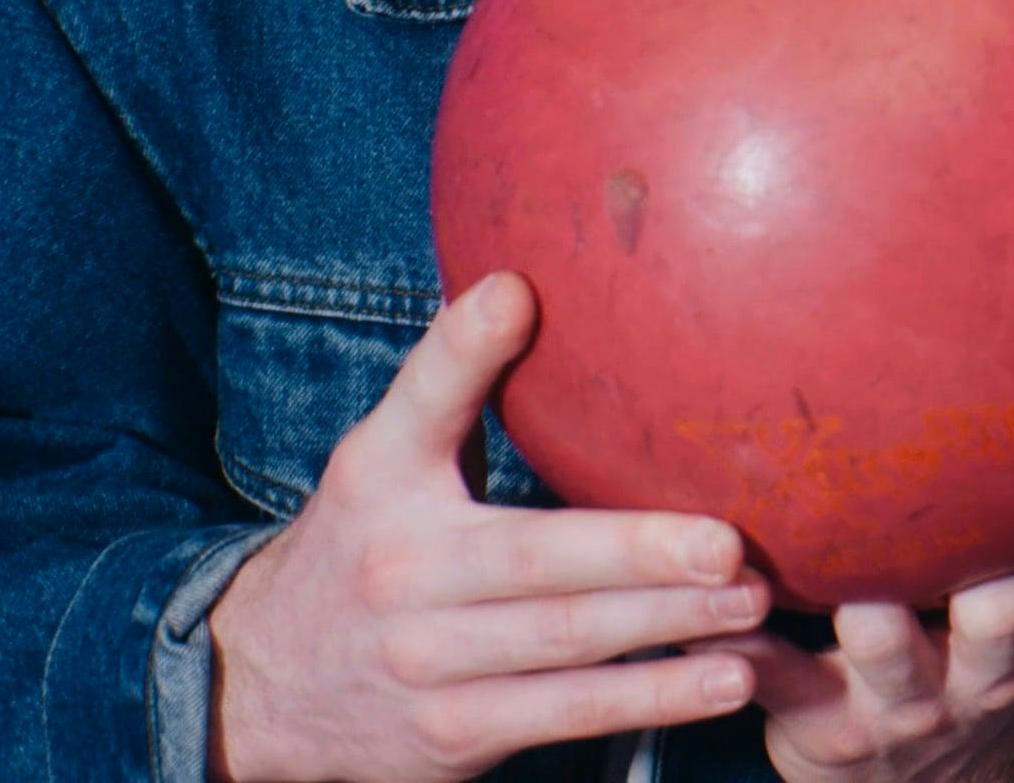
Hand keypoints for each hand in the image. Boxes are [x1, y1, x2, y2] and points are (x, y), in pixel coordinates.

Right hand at [207, 274, 767, 780]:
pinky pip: (565, 715)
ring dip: (667, 632)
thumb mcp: (381, 455)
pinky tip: (723, 682)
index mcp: (384, 485)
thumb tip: (516, 279)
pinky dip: (649, 700)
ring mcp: (428, 664)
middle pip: (534, 560)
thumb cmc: (360, 543)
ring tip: (751, 608)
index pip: (424, 406)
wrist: (262, 684)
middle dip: (638, 554)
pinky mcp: (455, 735)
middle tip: (730, 544)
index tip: (518, 293)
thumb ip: (448, 376)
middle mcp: (403, 575)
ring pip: (562, 644)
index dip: (464, 351)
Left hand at [691, 473, 1013, 782]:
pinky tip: (718, 627)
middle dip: (1003, 615)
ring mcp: (905, 702)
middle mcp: (988, 668)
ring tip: (868, 606)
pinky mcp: (819, 718)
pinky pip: (779, 683)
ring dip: (884, 638)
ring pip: (895, 666)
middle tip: (1001, 586)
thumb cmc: (962, 631)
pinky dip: (749, 657)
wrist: (902, 775)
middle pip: (1009, 641)